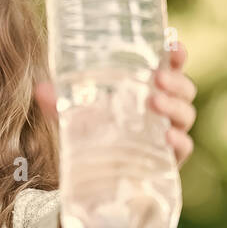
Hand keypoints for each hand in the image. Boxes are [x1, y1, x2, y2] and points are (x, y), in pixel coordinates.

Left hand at [34, 39, 197, 169]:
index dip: (176, 54)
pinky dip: (179, 141)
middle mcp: (163, 111)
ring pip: (186, 115)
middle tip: (158, 77)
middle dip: (175, 80)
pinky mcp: (169, 161)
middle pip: (184, 89)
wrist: (94, 181)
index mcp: (148, 90)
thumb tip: (40, 89)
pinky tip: (167, 136)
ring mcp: (168, 135)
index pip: (170, 67)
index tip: (173, 46)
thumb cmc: (93, 138)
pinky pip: (184, 149)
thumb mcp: (74, 117)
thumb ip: (59, 104)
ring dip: (174, 105)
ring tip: (154, 101)